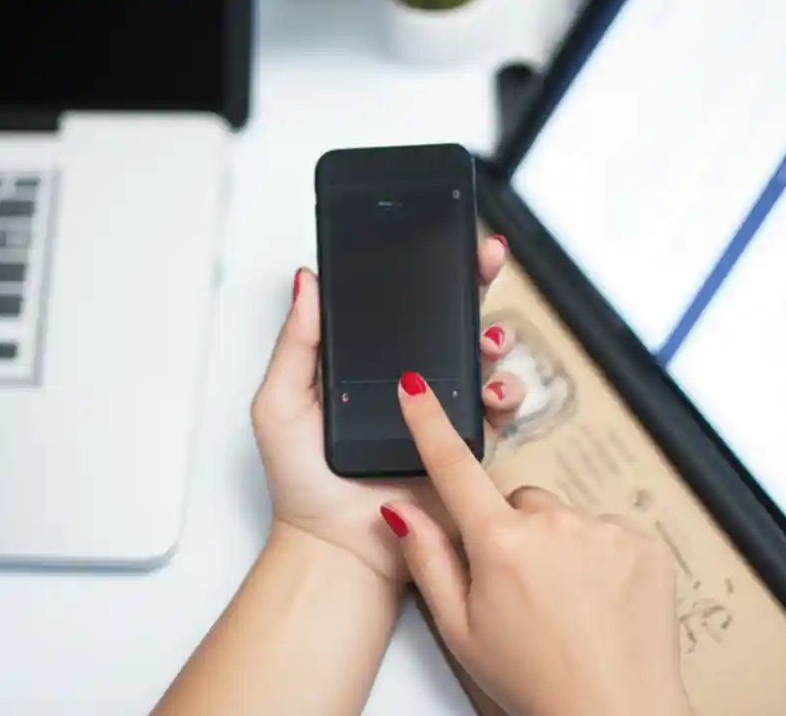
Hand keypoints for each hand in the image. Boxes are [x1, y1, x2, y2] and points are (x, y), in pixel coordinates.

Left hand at [250, 234, 521, 582]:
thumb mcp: (281, 402)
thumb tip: (307, 280)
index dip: (423, 270)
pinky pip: (499, 410)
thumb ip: (297, 342)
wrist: (335, 546)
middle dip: (474, 283)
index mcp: (368, 364)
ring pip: (484, 358)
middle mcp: (409, 381)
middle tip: (486, 258)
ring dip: (494, 339)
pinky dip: (505, 393)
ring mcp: (441, 411)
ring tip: (488, 340)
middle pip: (451, 319)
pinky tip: (492, 391)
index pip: (402, 306)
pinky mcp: (467, 445)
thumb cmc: (301, 482)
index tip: (441, 239)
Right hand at [381, 374, 689, 715]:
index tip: (415, 388)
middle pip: (518, 501)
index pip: (454, 468)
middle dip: (512, 532)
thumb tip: (403, 512)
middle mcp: (555, 525)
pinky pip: (606, 530)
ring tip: (566, 603)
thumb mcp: (460, 630)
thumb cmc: (538, 682)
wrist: (617, 713)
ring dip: (560, 546)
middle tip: (520, 589)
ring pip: (564, 518)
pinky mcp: (644, 541)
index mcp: (501, 545)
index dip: (429, 423)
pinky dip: (600, 556)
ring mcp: (604, 529)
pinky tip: (599, 598)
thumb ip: (428, 561)